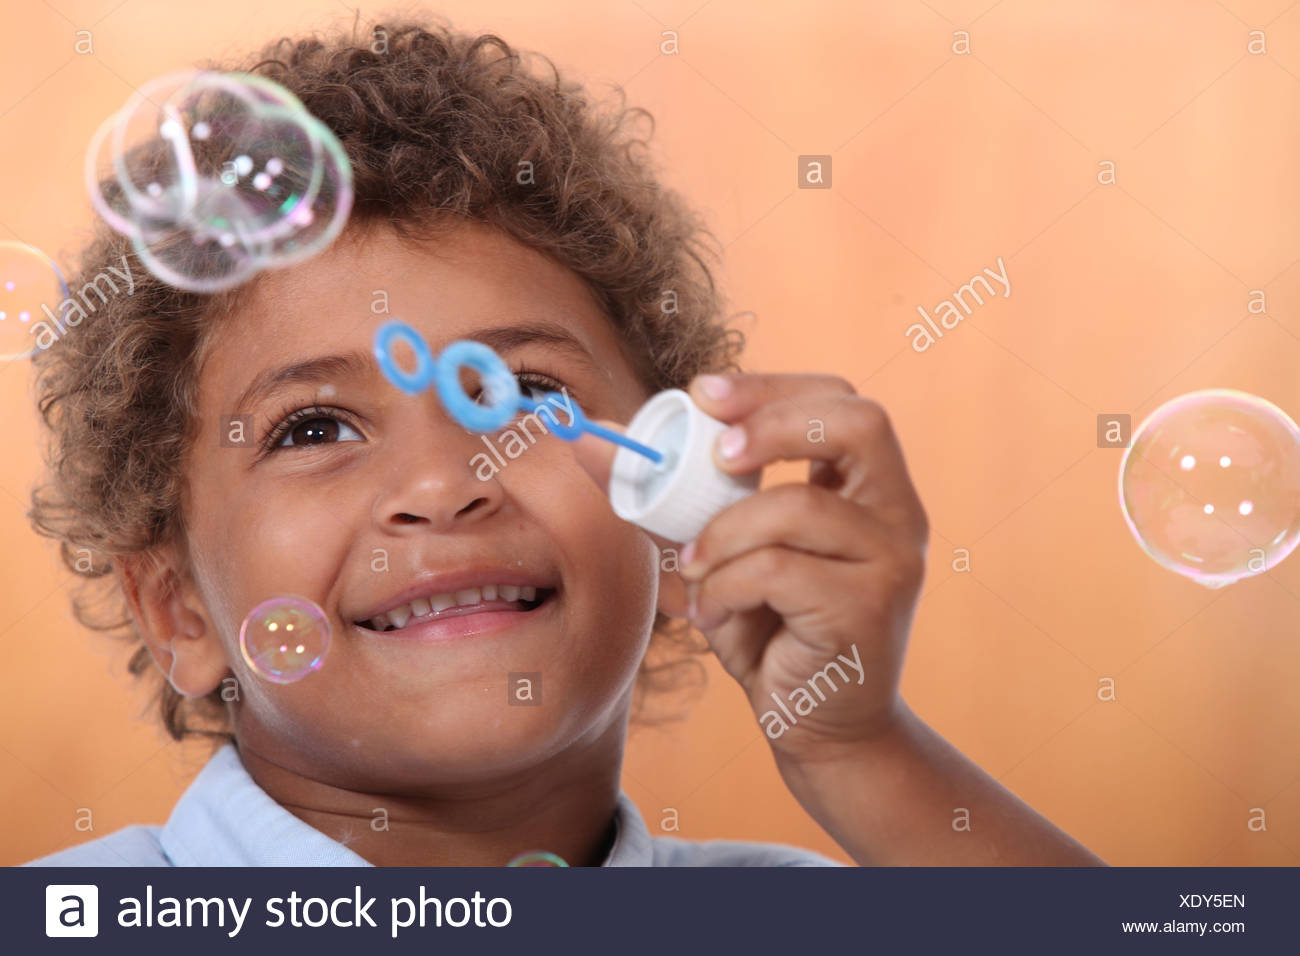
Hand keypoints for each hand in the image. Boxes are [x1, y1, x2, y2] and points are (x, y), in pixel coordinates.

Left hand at [575, 372, 928, 770]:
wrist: (821, 730)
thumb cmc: (773, 633)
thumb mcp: (718, 552)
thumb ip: (670, 496)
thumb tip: (591, 438)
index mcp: (869, 487)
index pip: (841, 401)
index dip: (774, 387)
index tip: (704, 396)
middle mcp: (897, 513)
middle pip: (859, 423)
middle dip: (774, 423)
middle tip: (716, 456)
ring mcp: (891, 560)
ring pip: (800, 506)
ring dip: (725, 531)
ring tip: (694, 566)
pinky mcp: (869, 609)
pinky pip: (779, 570)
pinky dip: (725, 584)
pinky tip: (711, 612)